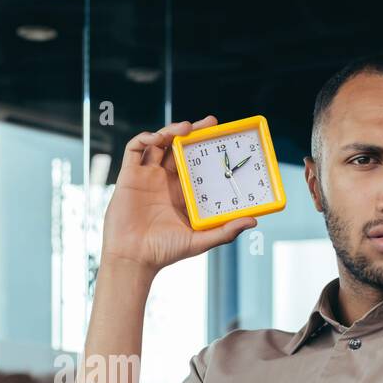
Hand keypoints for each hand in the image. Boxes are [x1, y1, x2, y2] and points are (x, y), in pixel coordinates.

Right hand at [101, 116, 257, 274]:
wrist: (133, 258)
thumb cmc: (164, 252)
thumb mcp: (200, 241)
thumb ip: (225, 231)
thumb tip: (253, 220)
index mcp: (181, 192)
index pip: (195, 163)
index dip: (205, 148)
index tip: (221, 138)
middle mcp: (164, 181)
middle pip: (178, 147)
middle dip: (192, 132)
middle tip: (210, 123)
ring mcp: (146, 177)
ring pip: (158, 144)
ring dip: (170, 131)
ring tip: (186, 128)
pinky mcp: (129, 176)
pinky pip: (134, 149)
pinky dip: (144, 138)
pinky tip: (156, 138)